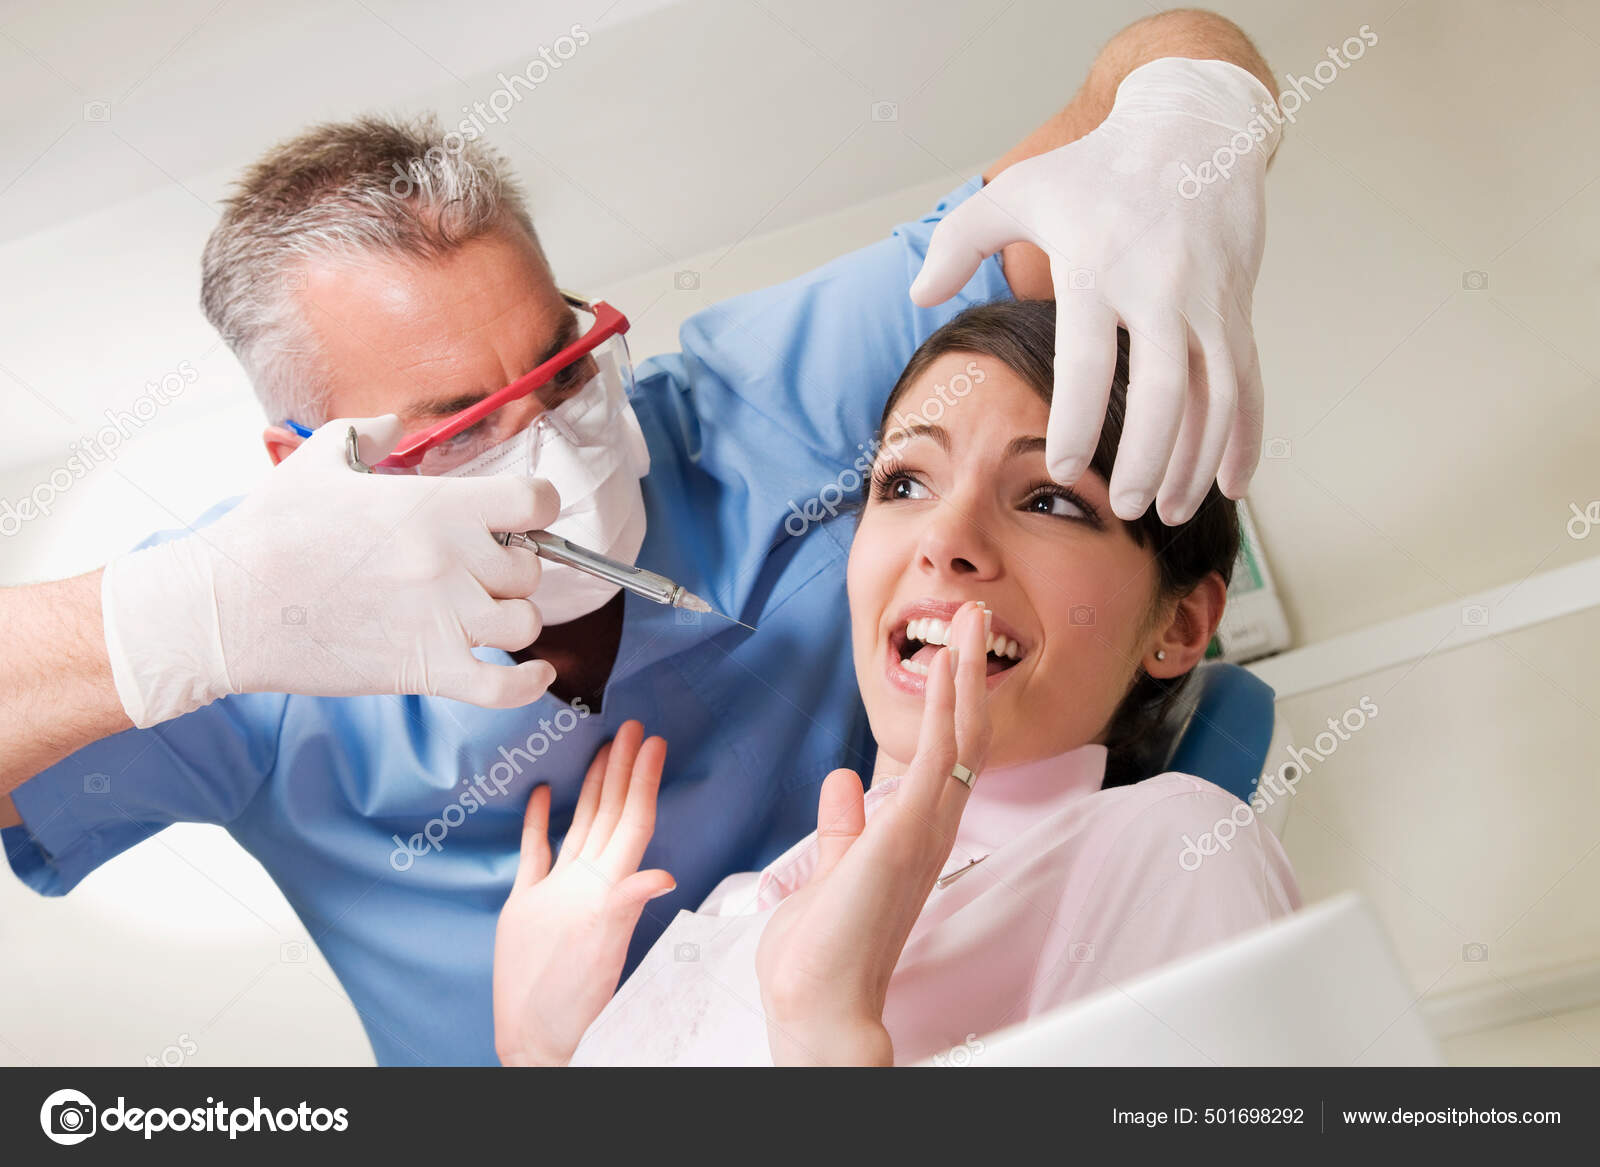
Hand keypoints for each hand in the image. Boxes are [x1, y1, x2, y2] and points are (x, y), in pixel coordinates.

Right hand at [100, 414, 560, 725]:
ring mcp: (442, 619)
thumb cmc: (271, 530)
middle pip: (530, 568)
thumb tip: (396, 425)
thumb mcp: (320, 459)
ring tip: (484, 614)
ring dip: (512, 620)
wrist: (227, 607)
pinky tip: (536, 673)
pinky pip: (505, 687)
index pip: (534, 501)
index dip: (538, 507)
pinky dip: (529, 684)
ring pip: (524, 624)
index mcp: (436, 505)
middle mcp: (451, 561)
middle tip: (478, 571)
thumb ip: (371, 435)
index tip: (523, 516)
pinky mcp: (424, 669)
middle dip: (512, 568)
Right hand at [494, 720, 675, 1065]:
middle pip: (610, 814)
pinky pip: (535, 852)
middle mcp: (586, 882)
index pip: (631, 822)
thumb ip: (625, 906)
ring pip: (580, 824)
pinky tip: (544, 791)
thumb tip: (662, 876)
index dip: (643, 782)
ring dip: (592, 787)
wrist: (533, 1038)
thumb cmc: (567, 1002)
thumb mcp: (600, 949)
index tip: (654, 743)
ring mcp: (558, 890)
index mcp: (604, 887)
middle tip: (636, 726)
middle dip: (624, 769)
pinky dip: (539, 821)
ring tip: (604, 747)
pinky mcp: (527, 904)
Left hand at [755, 602, 992, 1064]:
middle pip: (965, 736)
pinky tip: (948, 666)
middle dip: (970, 674)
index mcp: (914, 834)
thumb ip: (843, 825)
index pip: (944, 754)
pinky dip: (946, 707)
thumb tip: (841, 784)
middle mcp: (930, 828)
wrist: (817, 999)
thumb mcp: (833, 866)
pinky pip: (937, 757)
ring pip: (961, 736)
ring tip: (971, 622)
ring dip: (966, 675)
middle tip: (975, 619)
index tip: (949, 655)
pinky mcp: (908, 832)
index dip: (952, 702)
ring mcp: (924, 830)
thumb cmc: (823, 948)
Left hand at [911, 57, 1279, 522]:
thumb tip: (919, 297)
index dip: (1076, 418)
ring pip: (1214, 396)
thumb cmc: (1094, 169)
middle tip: (1122, 509)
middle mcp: (1160, 287)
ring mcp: (1206, 301)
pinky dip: (1245, 438)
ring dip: (1196, 460)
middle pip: (1162, 390)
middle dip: (1144, 458)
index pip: (1088, 357)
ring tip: (1170, 512)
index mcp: (1098, 267)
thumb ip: (959, 242)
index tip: (1062, 468)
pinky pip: (1248, 383)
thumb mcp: (1018, 190)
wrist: (1192, 130)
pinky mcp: (1237, 309)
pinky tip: (1231, 484)